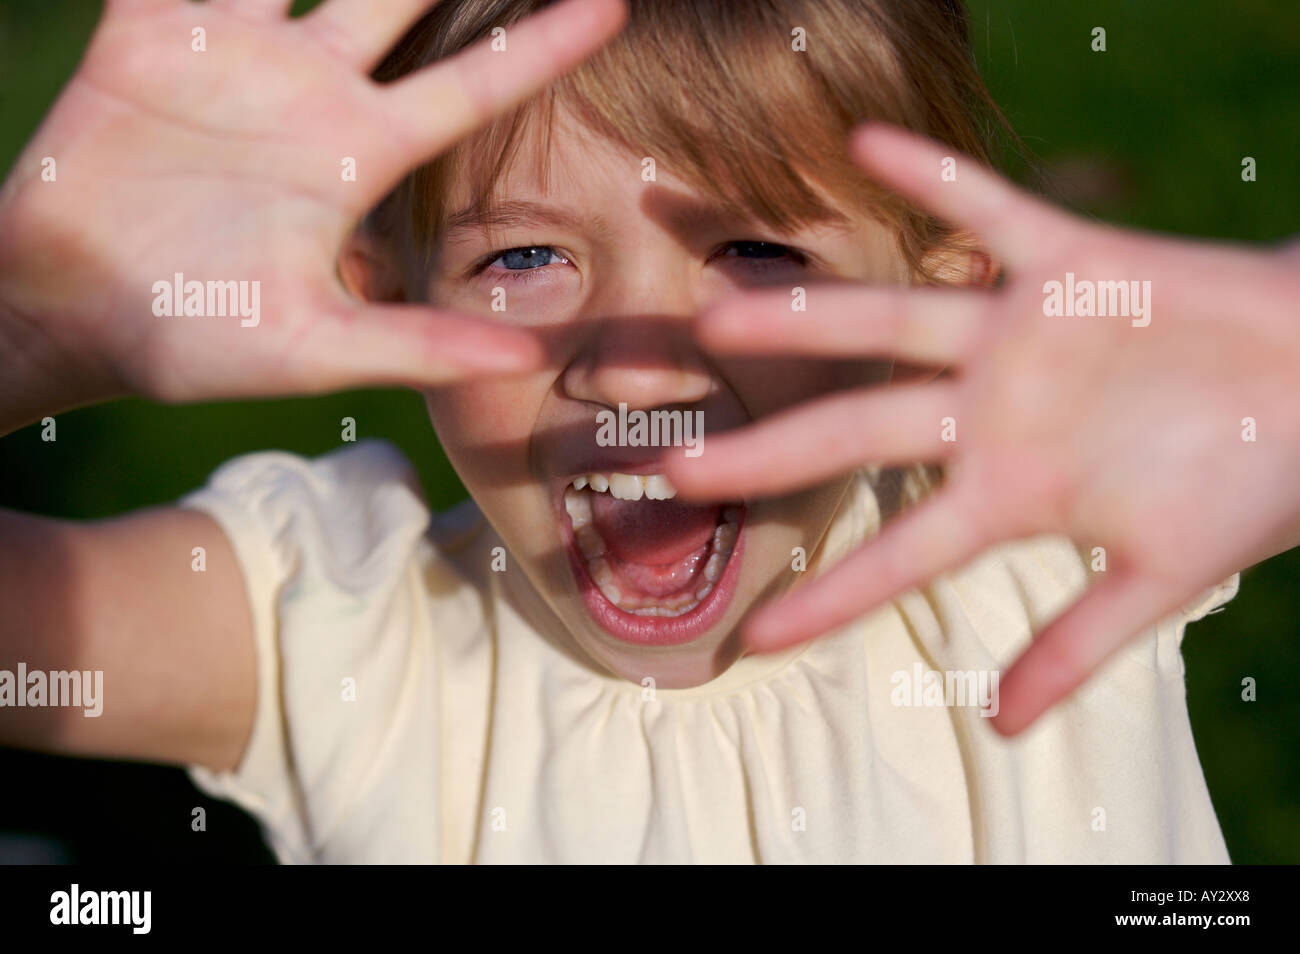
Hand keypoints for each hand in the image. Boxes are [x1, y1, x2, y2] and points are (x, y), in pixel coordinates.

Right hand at [0, 0, 625, 428]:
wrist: (70, 314)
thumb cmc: (196, 340)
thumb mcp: (315, 347)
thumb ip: (416, 346)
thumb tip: (525, 361)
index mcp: (358, 155)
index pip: (474, 85)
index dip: (544, 44)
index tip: (615, 5)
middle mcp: (313, 94)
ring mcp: (238, 57)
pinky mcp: (151, 33)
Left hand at [667, 124, 1299, 735]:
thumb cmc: (1248, 485)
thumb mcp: (1164, 580)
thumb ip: (1079, 646)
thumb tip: (1005, 730)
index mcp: (1008, 494)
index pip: (898, 559)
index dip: (829, 601)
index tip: (751, 643)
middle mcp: (989, 412)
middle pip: (853, 432)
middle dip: (766, 452)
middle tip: (669, 466)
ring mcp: (1018, 338)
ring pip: (891, 322)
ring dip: (809, 316)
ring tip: (721, 313)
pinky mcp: (1069, 262)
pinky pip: (990, 209)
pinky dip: (937, 177)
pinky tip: (864, 142)